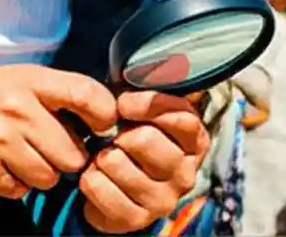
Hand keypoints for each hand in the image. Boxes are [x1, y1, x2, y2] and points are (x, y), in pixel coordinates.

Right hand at [0, 64, 116, 198]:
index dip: (104, 115)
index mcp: (30, 80)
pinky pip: (19, 190)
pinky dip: (13, 184)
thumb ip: (56, 94)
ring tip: (18, 155)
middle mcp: (16, 108)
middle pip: (73, 154)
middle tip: (48, 148)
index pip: (87, 95)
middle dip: (65, 157)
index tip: (100, 126)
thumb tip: (102, 119)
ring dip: (40, 173)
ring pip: (49, 177)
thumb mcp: (15, 79)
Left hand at [80, 91, 209, 232]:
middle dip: (121, 133)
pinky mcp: (137, 220)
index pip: (181, 117)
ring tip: (105, 157)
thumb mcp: (148, 112)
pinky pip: (99, 188)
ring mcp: (163, 200)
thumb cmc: (135, 138)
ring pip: (117, 162)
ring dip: (101, 156)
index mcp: (196, 143)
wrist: (117, 187)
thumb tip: (165, 65)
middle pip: (145, 139)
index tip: (123, 103)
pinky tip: (97, 176)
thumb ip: (156, 92)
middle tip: (116, 137)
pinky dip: (89, 179)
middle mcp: (186, 173)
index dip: (148, 105)